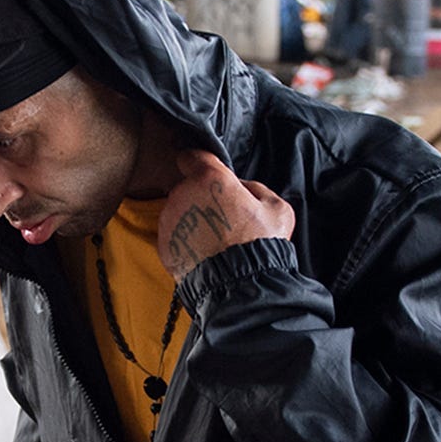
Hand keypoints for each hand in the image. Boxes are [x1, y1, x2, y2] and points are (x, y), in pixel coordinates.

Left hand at [157, 151, 293, 279]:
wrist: (239, 285)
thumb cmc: (260, 245)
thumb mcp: (276, 208)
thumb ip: (255, 189)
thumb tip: (242, 188)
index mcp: (210, 179)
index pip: (192, 156)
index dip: (199, 162)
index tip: (206, 171)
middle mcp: (183, 195)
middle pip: (188, 187)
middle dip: (202, 197)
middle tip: (224, 217)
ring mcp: (170, 221)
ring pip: (179, 212)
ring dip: (193, 220)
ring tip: (216, 240)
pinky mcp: (164, 245)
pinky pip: (174, 235)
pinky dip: (185, 241)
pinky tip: (205, 252)